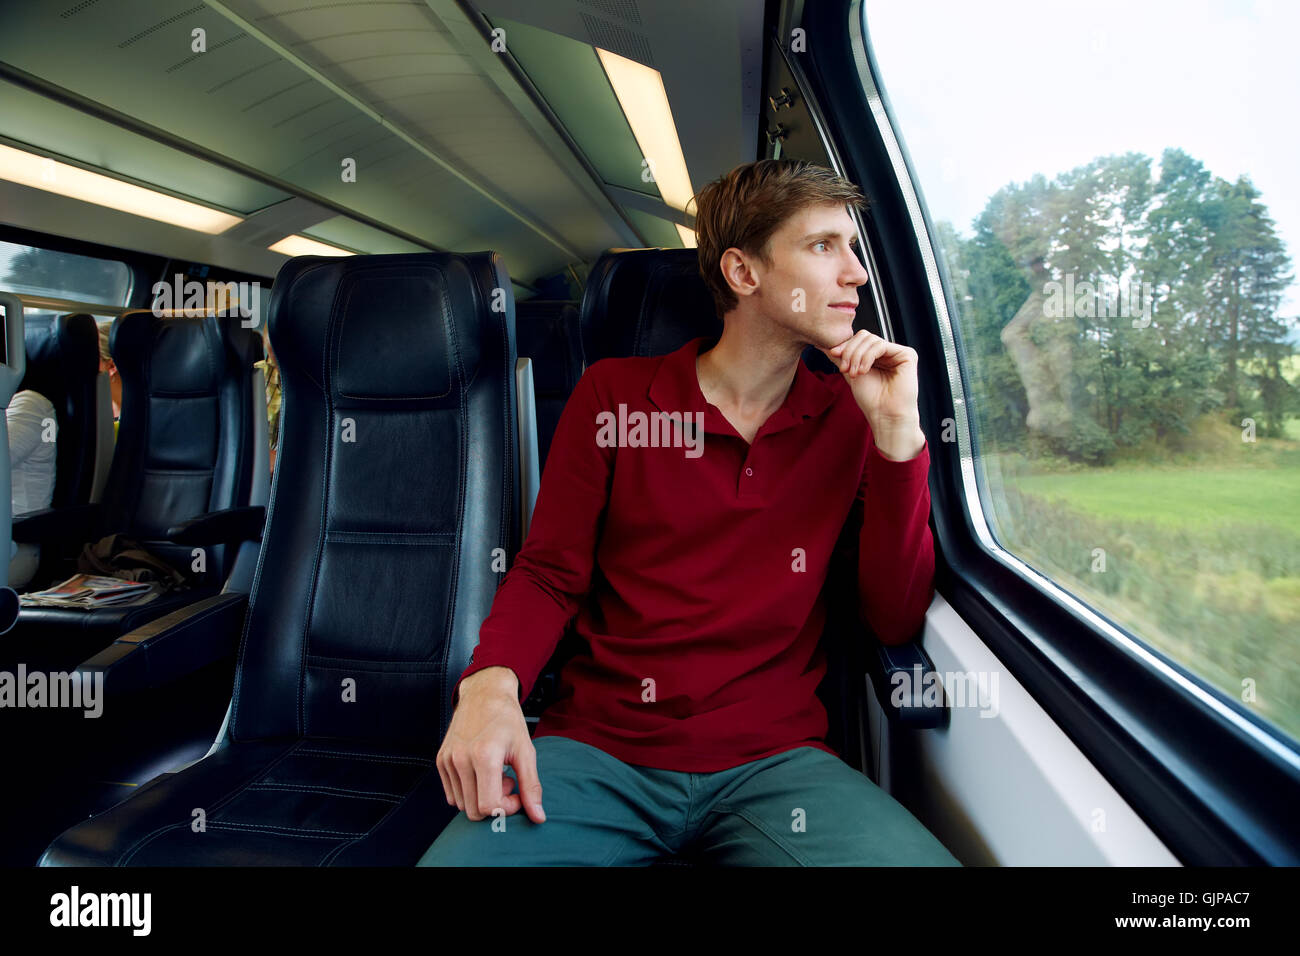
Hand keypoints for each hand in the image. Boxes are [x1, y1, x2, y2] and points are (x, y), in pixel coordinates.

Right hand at [436, 667, 545, 823]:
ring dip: (480, 797)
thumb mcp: (525, 751)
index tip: (516, 792)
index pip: (489, 807)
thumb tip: (538, 817)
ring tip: (494, 774)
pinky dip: (468, 791)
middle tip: (507, 781)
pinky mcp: (441, 760)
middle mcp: (461, 759)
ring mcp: (448, 760)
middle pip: (473, 811)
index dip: (506, 808)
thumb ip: (531, 786)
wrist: (484, 694)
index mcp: (484, 756)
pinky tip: (481, 772)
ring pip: (462, 804)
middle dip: (494, 804)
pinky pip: (452, 794)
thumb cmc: (508, 721)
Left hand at [819, 330, 923, 457]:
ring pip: (871, 340)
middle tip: (845, 369)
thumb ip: (842, 357)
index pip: (859, 339)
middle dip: (850, 351)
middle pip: (864, 336)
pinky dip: (867, 357)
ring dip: (857, 356)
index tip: (833, 354)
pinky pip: (881, 346)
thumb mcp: (851, 373)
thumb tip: (825, 345)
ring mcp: (898, 353)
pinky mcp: (907, 355)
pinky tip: (863, 371)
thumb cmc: (871, 400)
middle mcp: (889, 352)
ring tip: (855, 374)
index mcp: (877, 356)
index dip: (845, 345)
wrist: (884, 415)